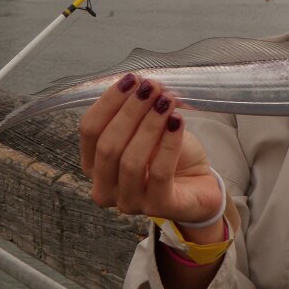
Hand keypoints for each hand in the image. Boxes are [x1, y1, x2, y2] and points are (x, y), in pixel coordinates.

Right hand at [78, 73, 221, 222]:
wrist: (199, 186)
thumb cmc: (168, 157)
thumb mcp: (148, 130)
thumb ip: (138, 112)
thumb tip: (141, 83)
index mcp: (94, 165)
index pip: (89, 131)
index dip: (108, 103)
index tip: (130, 80)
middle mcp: (105, 187)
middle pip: (107, 146)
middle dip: (130, 112)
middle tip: (151, 88)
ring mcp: (129, 202)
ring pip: (131, 161)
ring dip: (149, 126)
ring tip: (166, 102)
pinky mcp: (158, 208)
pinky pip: (160, 173)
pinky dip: (169, 144)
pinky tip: (178, 122)